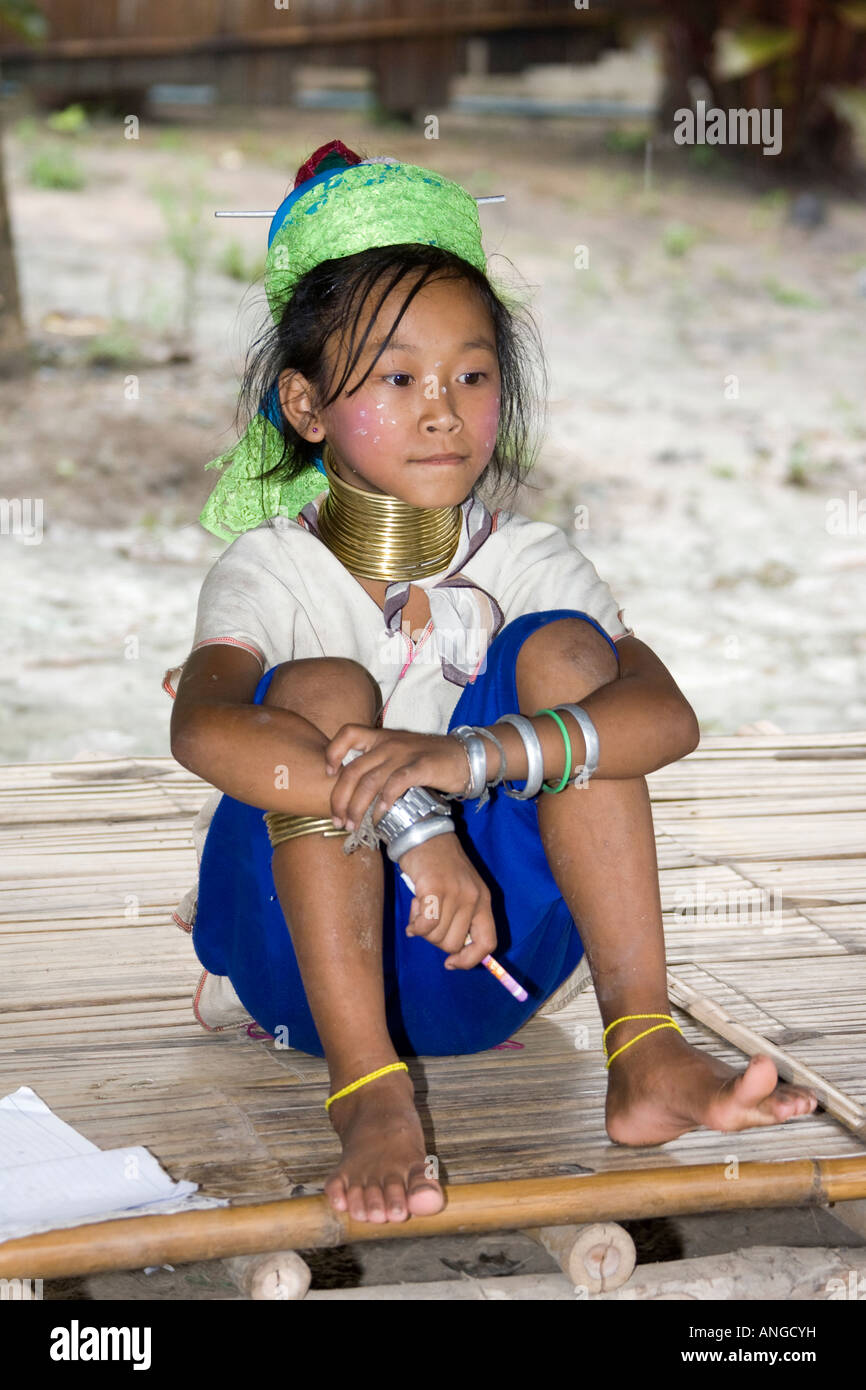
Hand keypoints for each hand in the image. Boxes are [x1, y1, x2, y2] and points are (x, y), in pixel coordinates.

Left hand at [323, 724, 470, 829]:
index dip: (332, 752)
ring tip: (352, 825)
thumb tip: (355, 795)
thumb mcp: (400, 754)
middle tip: (337, 821)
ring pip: (369, 782)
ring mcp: (404, 754)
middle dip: (339, 799)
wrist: (466, 755)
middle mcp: (389, 744)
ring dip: (356, 808)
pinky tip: (379, 818)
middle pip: (352, 770)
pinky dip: (383, 803)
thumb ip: (379, 765)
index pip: (347, 733)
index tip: (328, 774)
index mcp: (381, 738)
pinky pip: (394, 785)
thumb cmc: (430, 760)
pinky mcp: (421, 767)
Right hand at [398, 833, 496, 969]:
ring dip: (423, 930)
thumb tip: (452, 953)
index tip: (451, 963)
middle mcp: (474, 899)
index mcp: (484, 901)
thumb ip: (459, 918)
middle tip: (428, 923)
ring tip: (420, 910)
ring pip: (437, 936)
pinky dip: (415, 926)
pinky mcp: (435, 889)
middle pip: (455, 944)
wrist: (425, 836)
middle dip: (436, 941)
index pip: (487, 942)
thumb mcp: (460, 891)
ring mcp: (455, 893)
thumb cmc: (440, 866)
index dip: (470, 960)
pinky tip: (412, 918)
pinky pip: (425, 925)